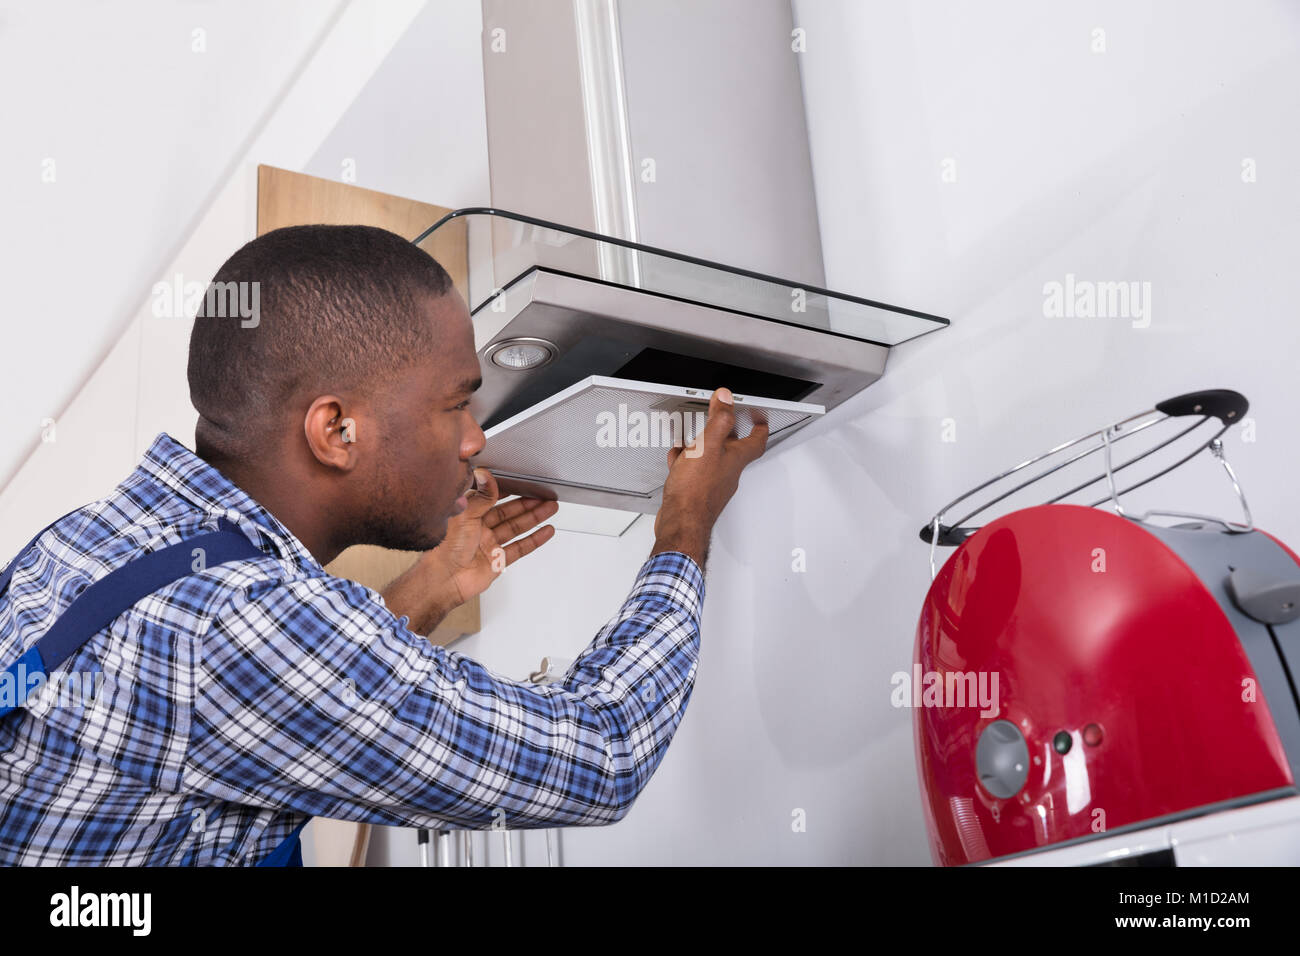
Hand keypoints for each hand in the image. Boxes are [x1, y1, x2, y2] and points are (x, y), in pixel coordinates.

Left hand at [421, 468, 558, 609]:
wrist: (445, 580)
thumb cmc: (445, 549)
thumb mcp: (465, 515)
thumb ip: (481, 496)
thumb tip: (486, 475)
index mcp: (469, 514)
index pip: (492, 497)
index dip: (508, 489)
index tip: (523, 482)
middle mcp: (479, 528)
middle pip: (509, 512)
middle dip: (527, 503)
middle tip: (544, 495)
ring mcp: (490, 544)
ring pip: (517, 527)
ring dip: (534, 517)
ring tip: (550, 508)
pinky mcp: (498, 560)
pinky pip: (520, 547)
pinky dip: (534, 540)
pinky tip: (545, 531)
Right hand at [651, 387, 767, 568]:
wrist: (681, 522)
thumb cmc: (696, 490)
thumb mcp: (708, 446)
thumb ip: (719, 419)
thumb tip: (726, 398)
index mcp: (735, 459)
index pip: (757, 440)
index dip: (760, 426)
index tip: (759, 416)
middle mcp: (727, 471)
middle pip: (735, 448)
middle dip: (729, 432)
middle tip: (726, 421)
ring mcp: (712, 483)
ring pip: (712, 458)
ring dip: (704, 446)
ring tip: (695, 437)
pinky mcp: (696, 492)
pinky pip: (694, 470)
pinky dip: (686, 462)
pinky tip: (677, 460)